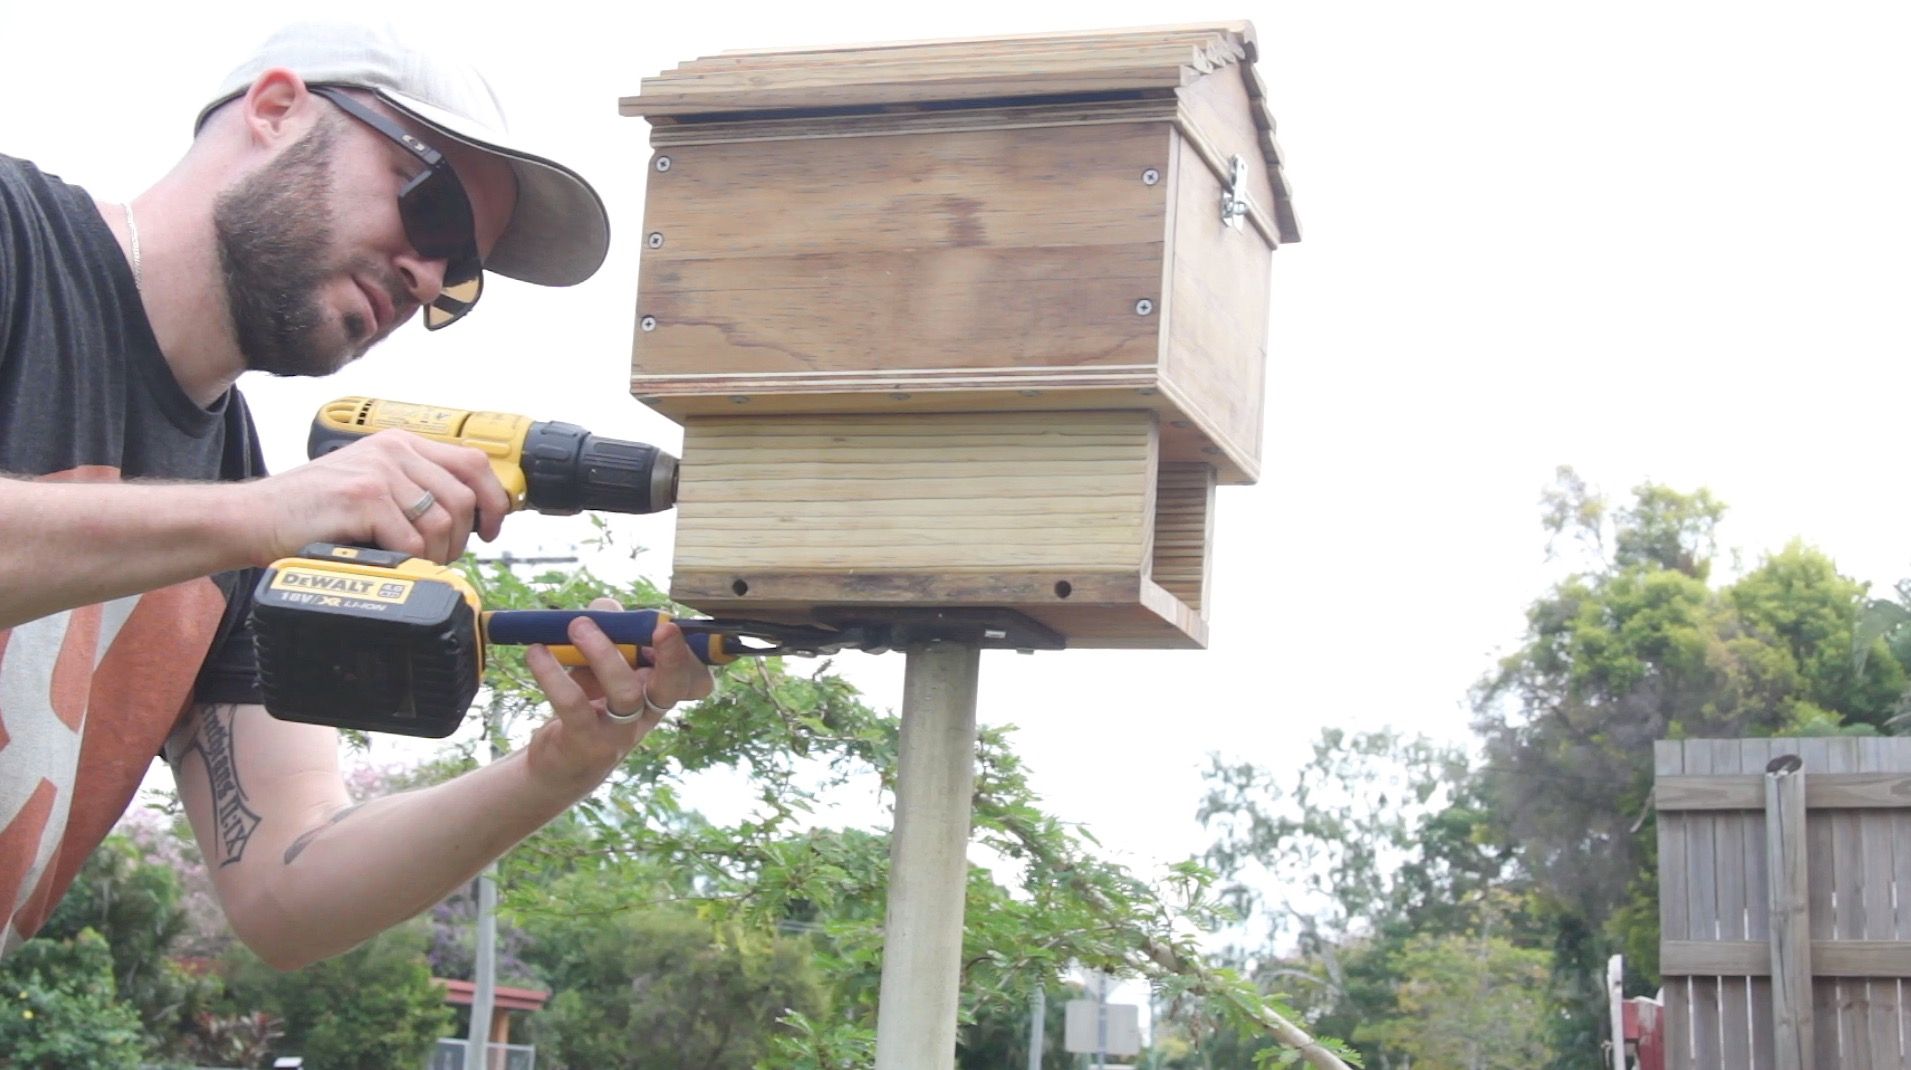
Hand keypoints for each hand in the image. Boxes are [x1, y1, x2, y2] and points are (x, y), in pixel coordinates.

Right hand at [246, 429, 510, 563]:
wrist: (252, 518)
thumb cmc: (311, 513)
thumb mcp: (368, 486)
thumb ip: (412, 490)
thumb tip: (469, 519)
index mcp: (399, 444)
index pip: (473, 462)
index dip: (494, 500)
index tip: (492, 529)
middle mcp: (393, 451)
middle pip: (464, 498)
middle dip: (461, 539)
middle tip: (439, 557)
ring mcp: (378, 473)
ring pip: (443, 523)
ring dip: (435, 554)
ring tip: (409, 561)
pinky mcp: (362, 499)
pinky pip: (413, 541)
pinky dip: (409, 561)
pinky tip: (387, 561)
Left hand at [522, 597, 716, 787]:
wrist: (559, 764)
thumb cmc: (587, 706)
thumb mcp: (599, 667)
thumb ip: (609, 631)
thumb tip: (608, 607)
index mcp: (656, 692)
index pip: (692, 678)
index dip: (691, 656)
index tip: (673, 628)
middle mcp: (646, 713)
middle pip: (671, 686)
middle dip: (673, 657)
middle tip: (664, 627)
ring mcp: (619, 732)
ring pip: (626, 693)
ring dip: (604, 654)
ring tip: (577, 626)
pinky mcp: (586, 743)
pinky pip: (574, 705)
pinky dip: (553, 675)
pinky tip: (536, 653)